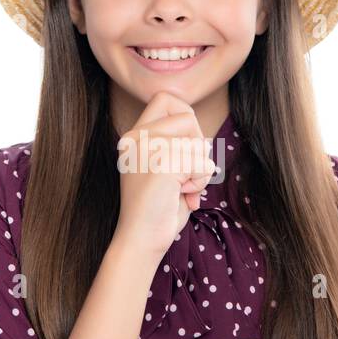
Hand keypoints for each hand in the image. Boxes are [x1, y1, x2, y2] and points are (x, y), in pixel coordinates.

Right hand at [112, 92, 217, 260]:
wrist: (141, 240)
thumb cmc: (159, 207)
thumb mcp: (165, 167)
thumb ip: (176, 144)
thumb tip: (203, 136)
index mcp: (134, 136)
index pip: (166, 98)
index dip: (185, 117)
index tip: (183, 147)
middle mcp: (136, 137)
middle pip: (187, 116)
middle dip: (197, 145)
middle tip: (184, 171)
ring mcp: (147, 149)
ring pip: (198, 142)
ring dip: (199, 169)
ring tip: (181, 187)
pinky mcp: (161, 164)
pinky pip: (202, 163)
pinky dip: (200, 181)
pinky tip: (183, 195)